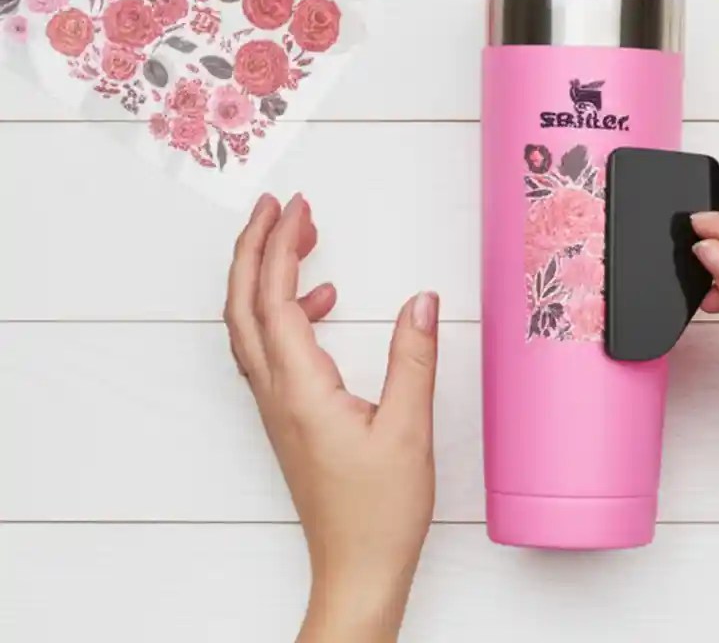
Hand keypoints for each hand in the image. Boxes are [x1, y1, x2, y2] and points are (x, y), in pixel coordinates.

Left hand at [224, 193, 439, 642]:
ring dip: (265, 277)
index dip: (280, 246)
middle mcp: (276, 394)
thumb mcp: (409, 429)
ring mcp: (278, 406)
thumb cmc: (379, 511)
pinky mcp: (289, 417)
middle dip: (254, 247)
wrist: (357, 566)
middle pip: (243, 304)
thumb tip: (420, 301)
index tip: (296, 207)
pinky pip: (270, 350)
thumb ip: (413, 359)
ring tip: (299, 242)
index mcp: (300, 389)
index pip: (275, 299)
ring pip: (250, 326)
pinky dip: (285, 315)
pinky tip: (321, 309)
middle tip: (274, 206)